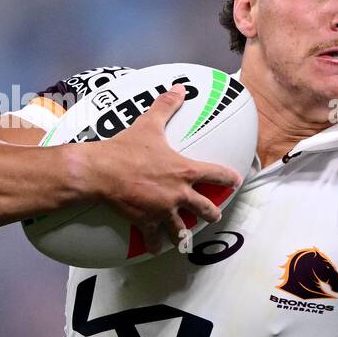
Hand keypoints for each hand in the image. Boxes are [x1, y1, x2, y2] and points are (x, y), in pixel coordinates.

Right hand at [84, 84, 244, 253]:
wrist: (101, 171)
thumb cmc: (127, 148)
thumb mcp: (150, 124)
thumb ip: (167, 107)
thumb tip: (178, 88)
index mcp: (185, 171)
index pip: (216, 174)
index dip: (229, 177)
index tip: (236, 180)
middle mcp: (179, 194)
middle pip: (205, 209)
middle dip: (212, 213)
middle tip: (214, 215)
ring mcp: (164, 210)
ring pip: (182, 228)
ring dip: (186, 233)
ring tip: (186, 238)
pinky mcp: (146, 222)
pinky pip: (154, 238)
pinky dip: (155, 244)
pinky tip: (156, 248)